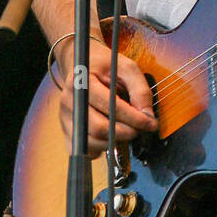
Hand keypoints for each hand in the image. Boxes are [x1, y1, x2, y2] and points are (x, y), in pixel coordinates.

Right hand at [57, 35, 157, 155]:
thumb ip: (139, 89)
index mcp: (82, 81)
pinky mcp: (68, 131)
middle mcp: (70, 101)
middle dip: (126, 132)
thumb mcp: (126, 67)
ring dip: (115, 141)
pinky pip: (85, 150)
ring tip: (127, 129)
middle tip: (140, 129)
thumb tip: (147, 114)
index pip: (110, 106)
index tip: (150, 122)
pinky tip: (110, 134)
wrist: (83, 66)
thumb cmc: (105, 66)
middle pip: (99, 128)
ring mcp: (66, 118)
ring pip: (92, 142)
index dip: (134, 117)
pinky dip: (101, 148)